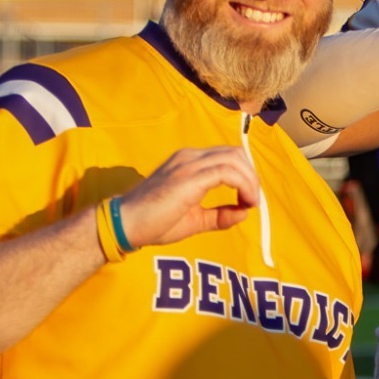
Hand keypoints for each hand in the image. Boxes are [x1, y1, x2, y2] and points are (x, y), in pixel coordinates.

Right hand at [116, 146, 261, 245]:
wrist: (126, 224)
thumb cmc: (155, 222)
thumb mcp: (195, 220)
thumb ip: (219, 215)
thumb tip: (245, 212)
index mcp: (189, 162)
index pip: (227, 156)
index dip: (245, 175)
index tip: (249, 199)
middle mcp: (190, 157)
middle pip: (235, 153)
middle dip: (251, 176)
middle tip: (252, 201)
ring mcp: (189, 164)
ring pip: (234, 159)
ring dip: (250, 181)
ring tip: (250, 202)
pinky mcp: (189, 177)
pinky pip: (227, 172)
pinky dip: (243, 185)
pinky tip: (244, 202)